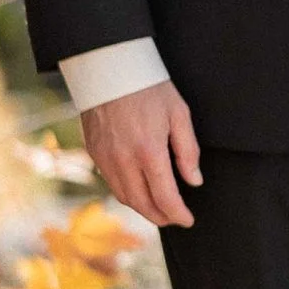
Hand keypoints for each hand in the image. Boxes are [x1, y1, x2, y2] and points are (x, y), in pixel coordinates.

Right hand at [81, 77, 201, 228]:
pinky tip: (139, 191)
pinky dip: (127, 193)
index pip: (165, 197)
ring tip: (159, 209)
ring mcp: (106, 158)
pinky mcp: (94, 153)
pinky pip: (111, 183)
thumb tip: (194, 181)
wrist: (110, 69)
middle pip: (143, 204)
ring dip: (143, 208)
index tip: (188, 220)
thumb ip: (188, 150)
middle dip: (161, 217)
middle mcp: (124, 160)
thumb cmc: (149, 87)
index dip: (178, 214)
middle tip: (175, 218)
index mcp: (149, 151)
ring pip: (124, 197)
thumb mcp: (179, 113)